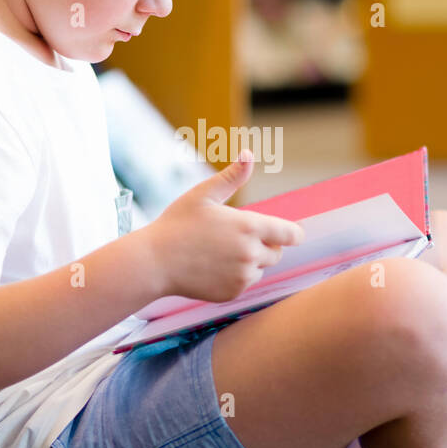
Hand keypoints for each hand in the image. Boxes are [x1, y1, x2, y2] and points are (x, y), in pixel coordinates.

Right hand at [144, 149, 305, 302]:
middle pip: (277, 253)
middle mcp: (251, 254)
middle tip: (235, 237)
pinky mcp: (233, 293)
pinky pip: (245, 283)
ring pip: (260, 269)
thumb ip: (231, 177)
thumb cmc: (176, 224)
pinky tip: (212, 267)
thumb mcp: (203, 195)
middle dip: (264, 245)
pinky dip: (235, 277)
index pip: (291, 235)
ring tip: (220, 252)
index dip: (292, 233)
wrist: (154, 262)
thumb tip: (248, 154)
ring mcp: (243, 276)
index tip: (288, 232)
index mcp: (249, 227)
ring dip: (250, 261)